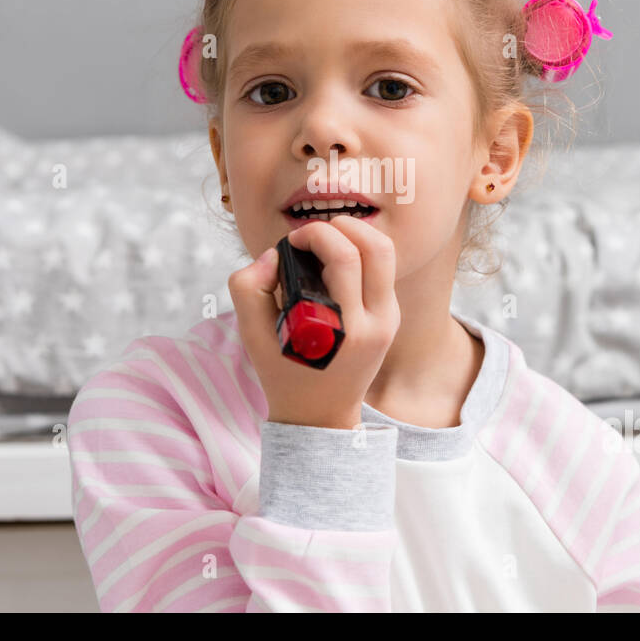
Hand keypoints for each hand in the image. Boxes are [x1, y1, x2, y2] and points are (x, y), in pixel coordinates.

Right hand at [227, 215, 399, 429]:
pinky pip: (384, 269)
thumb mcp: (253, 334)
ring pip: (386, 253)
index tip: (292, 242)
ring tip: (327, 240)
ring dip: (357, 234)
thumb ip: (248, 287)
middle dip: (339, 226)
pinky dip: (361, 253)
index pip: (344, 257)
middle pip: (375, 247)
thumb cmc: (283, 372)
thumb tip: (275, 254)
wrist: (319, 414)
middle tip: (312, 236)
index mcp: (342, 328)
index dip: (315, 234)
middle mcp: (374, 323)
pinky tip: (336, 261)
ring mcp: (388, 320)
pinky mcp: (391, 317)